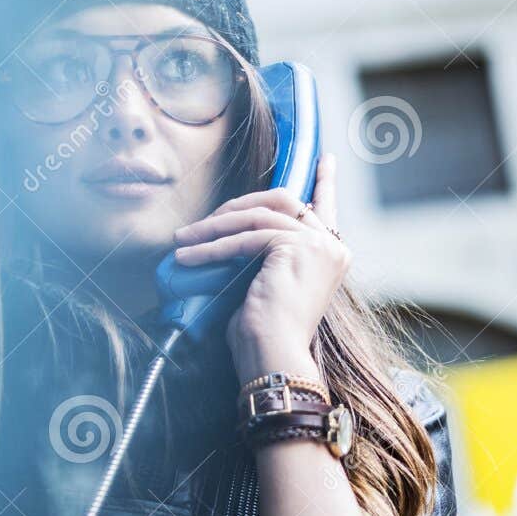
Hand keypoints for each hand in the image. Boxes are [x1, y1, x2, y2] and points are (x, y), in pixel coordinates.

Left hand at [171, 153, 347, 382]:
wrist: (274, 356)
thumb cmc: (266, 333)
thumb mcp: (269, 281)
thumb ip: (267, 252)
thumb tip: (237, 230)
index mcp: (332, 254)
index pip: (326, 207)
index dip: (324, 182)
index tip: (326, 158)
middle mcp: (332, 246)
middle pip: (282, 200)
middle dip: (238, 205)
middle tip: (203, 222)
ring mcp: (318, 245)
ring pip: (257, 216)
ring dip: (214, 227)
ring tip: (183, 241)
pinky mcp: (296, 248)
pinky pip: (246, 237)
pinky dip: (213, 246)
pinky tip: (189, 255)